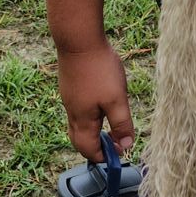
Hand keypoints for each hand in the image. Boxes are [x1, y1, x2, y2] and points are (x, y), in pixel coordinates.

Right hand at [57, 39, 134, 161]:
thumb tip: (126, 146)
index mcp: (83, 120)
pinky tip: (102, 100)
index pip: (88, 150)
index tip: (119, 151)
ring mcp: (69, 97)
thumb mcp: (117, 100)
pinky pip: (78, 108)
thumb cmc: (99, 70)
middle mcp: (72, 112)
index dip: (103, 157)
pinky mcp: (70, 85)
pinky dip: (90, 114)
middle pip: (79, 140)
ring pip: (78, 123)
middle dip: (96, 146)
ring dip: (94, 128)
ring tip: (111, 120)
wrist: (78, 40)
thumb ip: (122, 124)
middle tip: (114, 141)